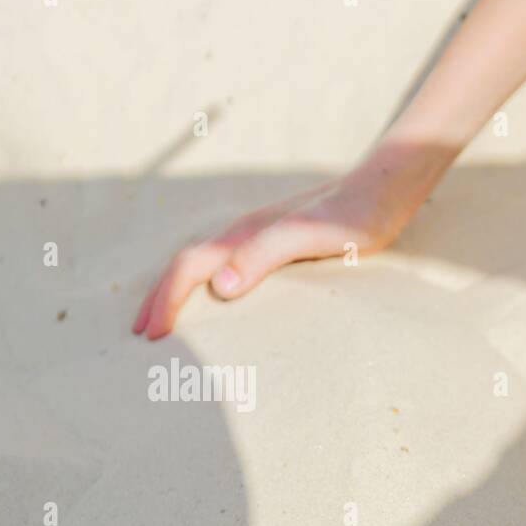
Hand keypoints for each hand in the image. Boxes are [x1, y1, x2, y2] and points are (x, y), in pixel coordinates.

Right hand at [132, 163, 422, 338]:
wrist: (385, 189)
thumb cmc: (354, 216)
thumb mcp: (312, 237)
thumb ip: (265, 255)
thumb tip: (218, 286)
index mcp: (245, 234)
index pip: (190, 266)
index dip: (167, 300)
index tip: (153, 336)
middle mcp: (244, 232)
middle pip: (187, 263)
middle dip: (160, 297)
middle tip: (140, 333)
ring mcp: (258, 235)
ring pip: (202, 263)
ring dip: (176, 290)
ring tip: (164, 317)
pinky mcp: (274, 242)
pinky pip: (224, 265)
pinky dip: (203, 285)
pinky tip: (215, 298)